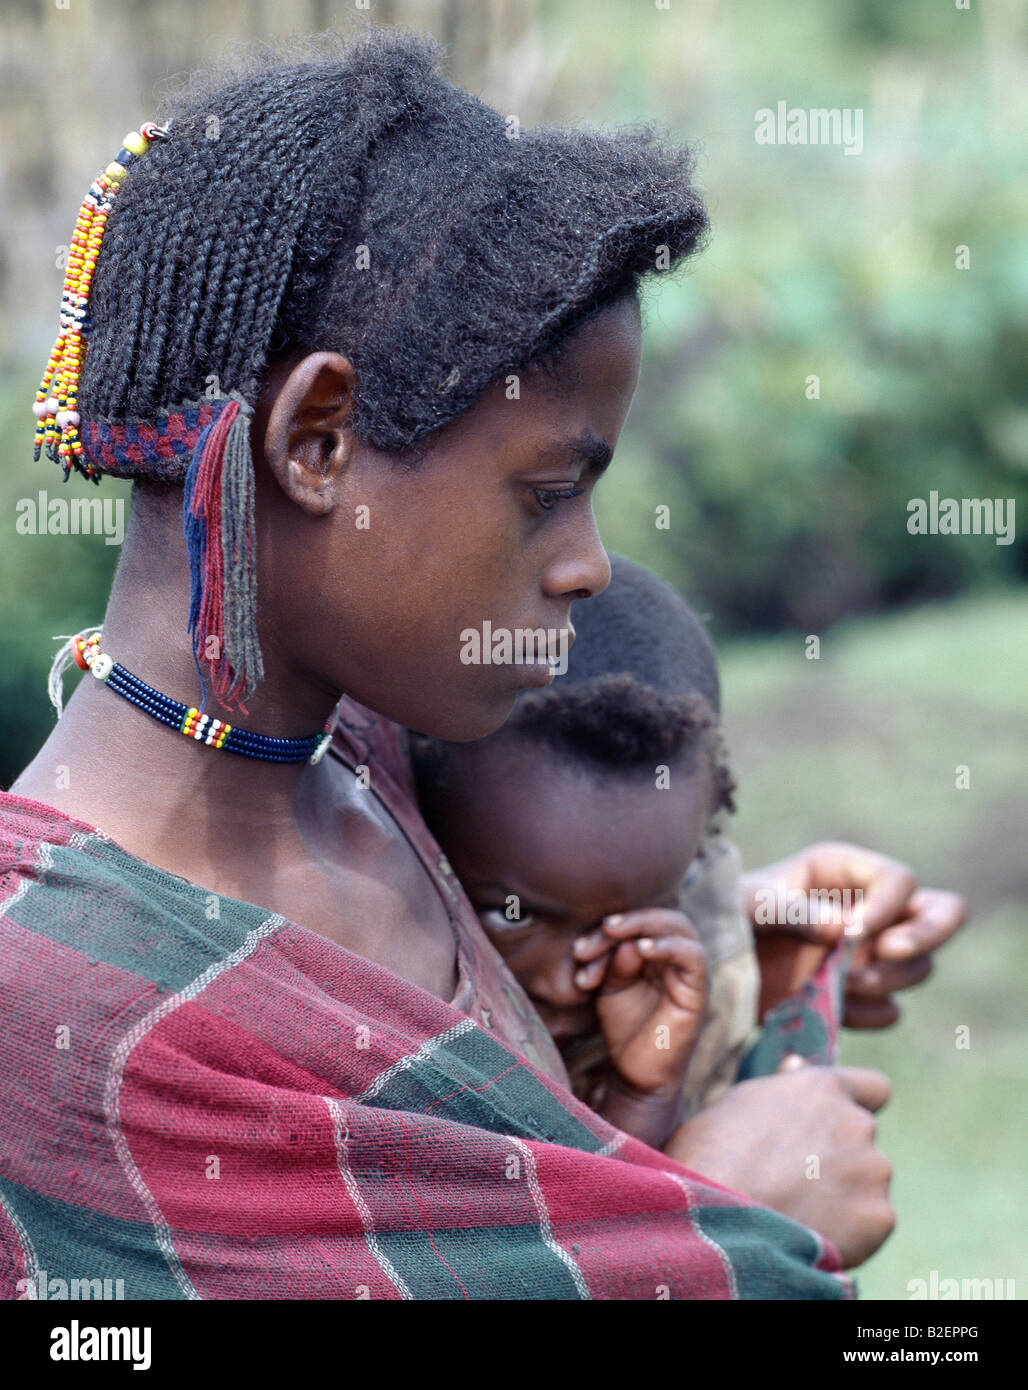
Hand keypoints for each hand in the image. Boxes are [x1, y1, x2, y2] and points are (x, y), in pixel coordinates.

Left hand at [572, 908, 707, 1094]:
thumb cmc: (624, 1027)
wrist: (635, 1074)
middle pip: (662, 918)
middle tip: (601, 929)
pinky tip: (642, 949)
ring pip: (679, 928)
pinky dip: (668, 946)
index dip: (611, 927)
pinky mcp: (697, 991)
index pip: (641, 921)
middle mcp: (677, 957)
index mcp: (657, 952)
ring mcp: (690, 973)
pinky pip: (692, 957)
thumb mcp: (609, 987)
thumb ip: (615, 961)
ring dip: (644, 924)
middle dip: (629, 919)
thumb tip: (626, 939)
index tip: (580, 947)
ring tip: (613, 931)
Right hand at [664, 1057, 893, 1267]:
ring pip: (867, 1181)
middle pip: (862, 1139)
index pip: (874, 1087)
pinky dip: (851, 1233)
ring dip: (845, 1193)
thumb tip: (798, 1065)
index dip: (857, 1105)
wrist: (722, 1227)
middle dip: (839, 1155)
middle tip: (796, 1180)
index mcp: (822, 1088)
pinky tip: (813, 1235)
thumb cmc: (711, 1159)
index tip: (837, 1124)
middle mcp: (856, 1122)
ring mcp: (873, 1170)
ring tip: (799, 1212)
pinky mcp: (879, 1217)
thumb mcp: (735, 1105)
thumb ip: (779, 1087)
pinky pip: (870, 1223)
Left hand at [741, 842, 965, 1026]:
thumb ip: (792, 910)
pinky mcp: (857, 995)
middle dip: (927, 936)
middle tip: (889, 953)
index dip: (889, 906)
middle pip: (943, 914)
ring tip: (842, 983)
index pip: (900, 880)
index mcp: (845, 872)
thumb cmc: (723, 915)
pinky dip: (867, 1013)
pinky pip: (888, 1011)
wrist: (707, 965)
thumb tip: (844, 928)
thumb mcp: (747, 904)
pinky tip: (831, 1007)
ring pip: (919, 967)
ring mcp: (869, 954)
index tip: (855, 933)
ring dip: (888, 980)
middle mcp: (869, 908)